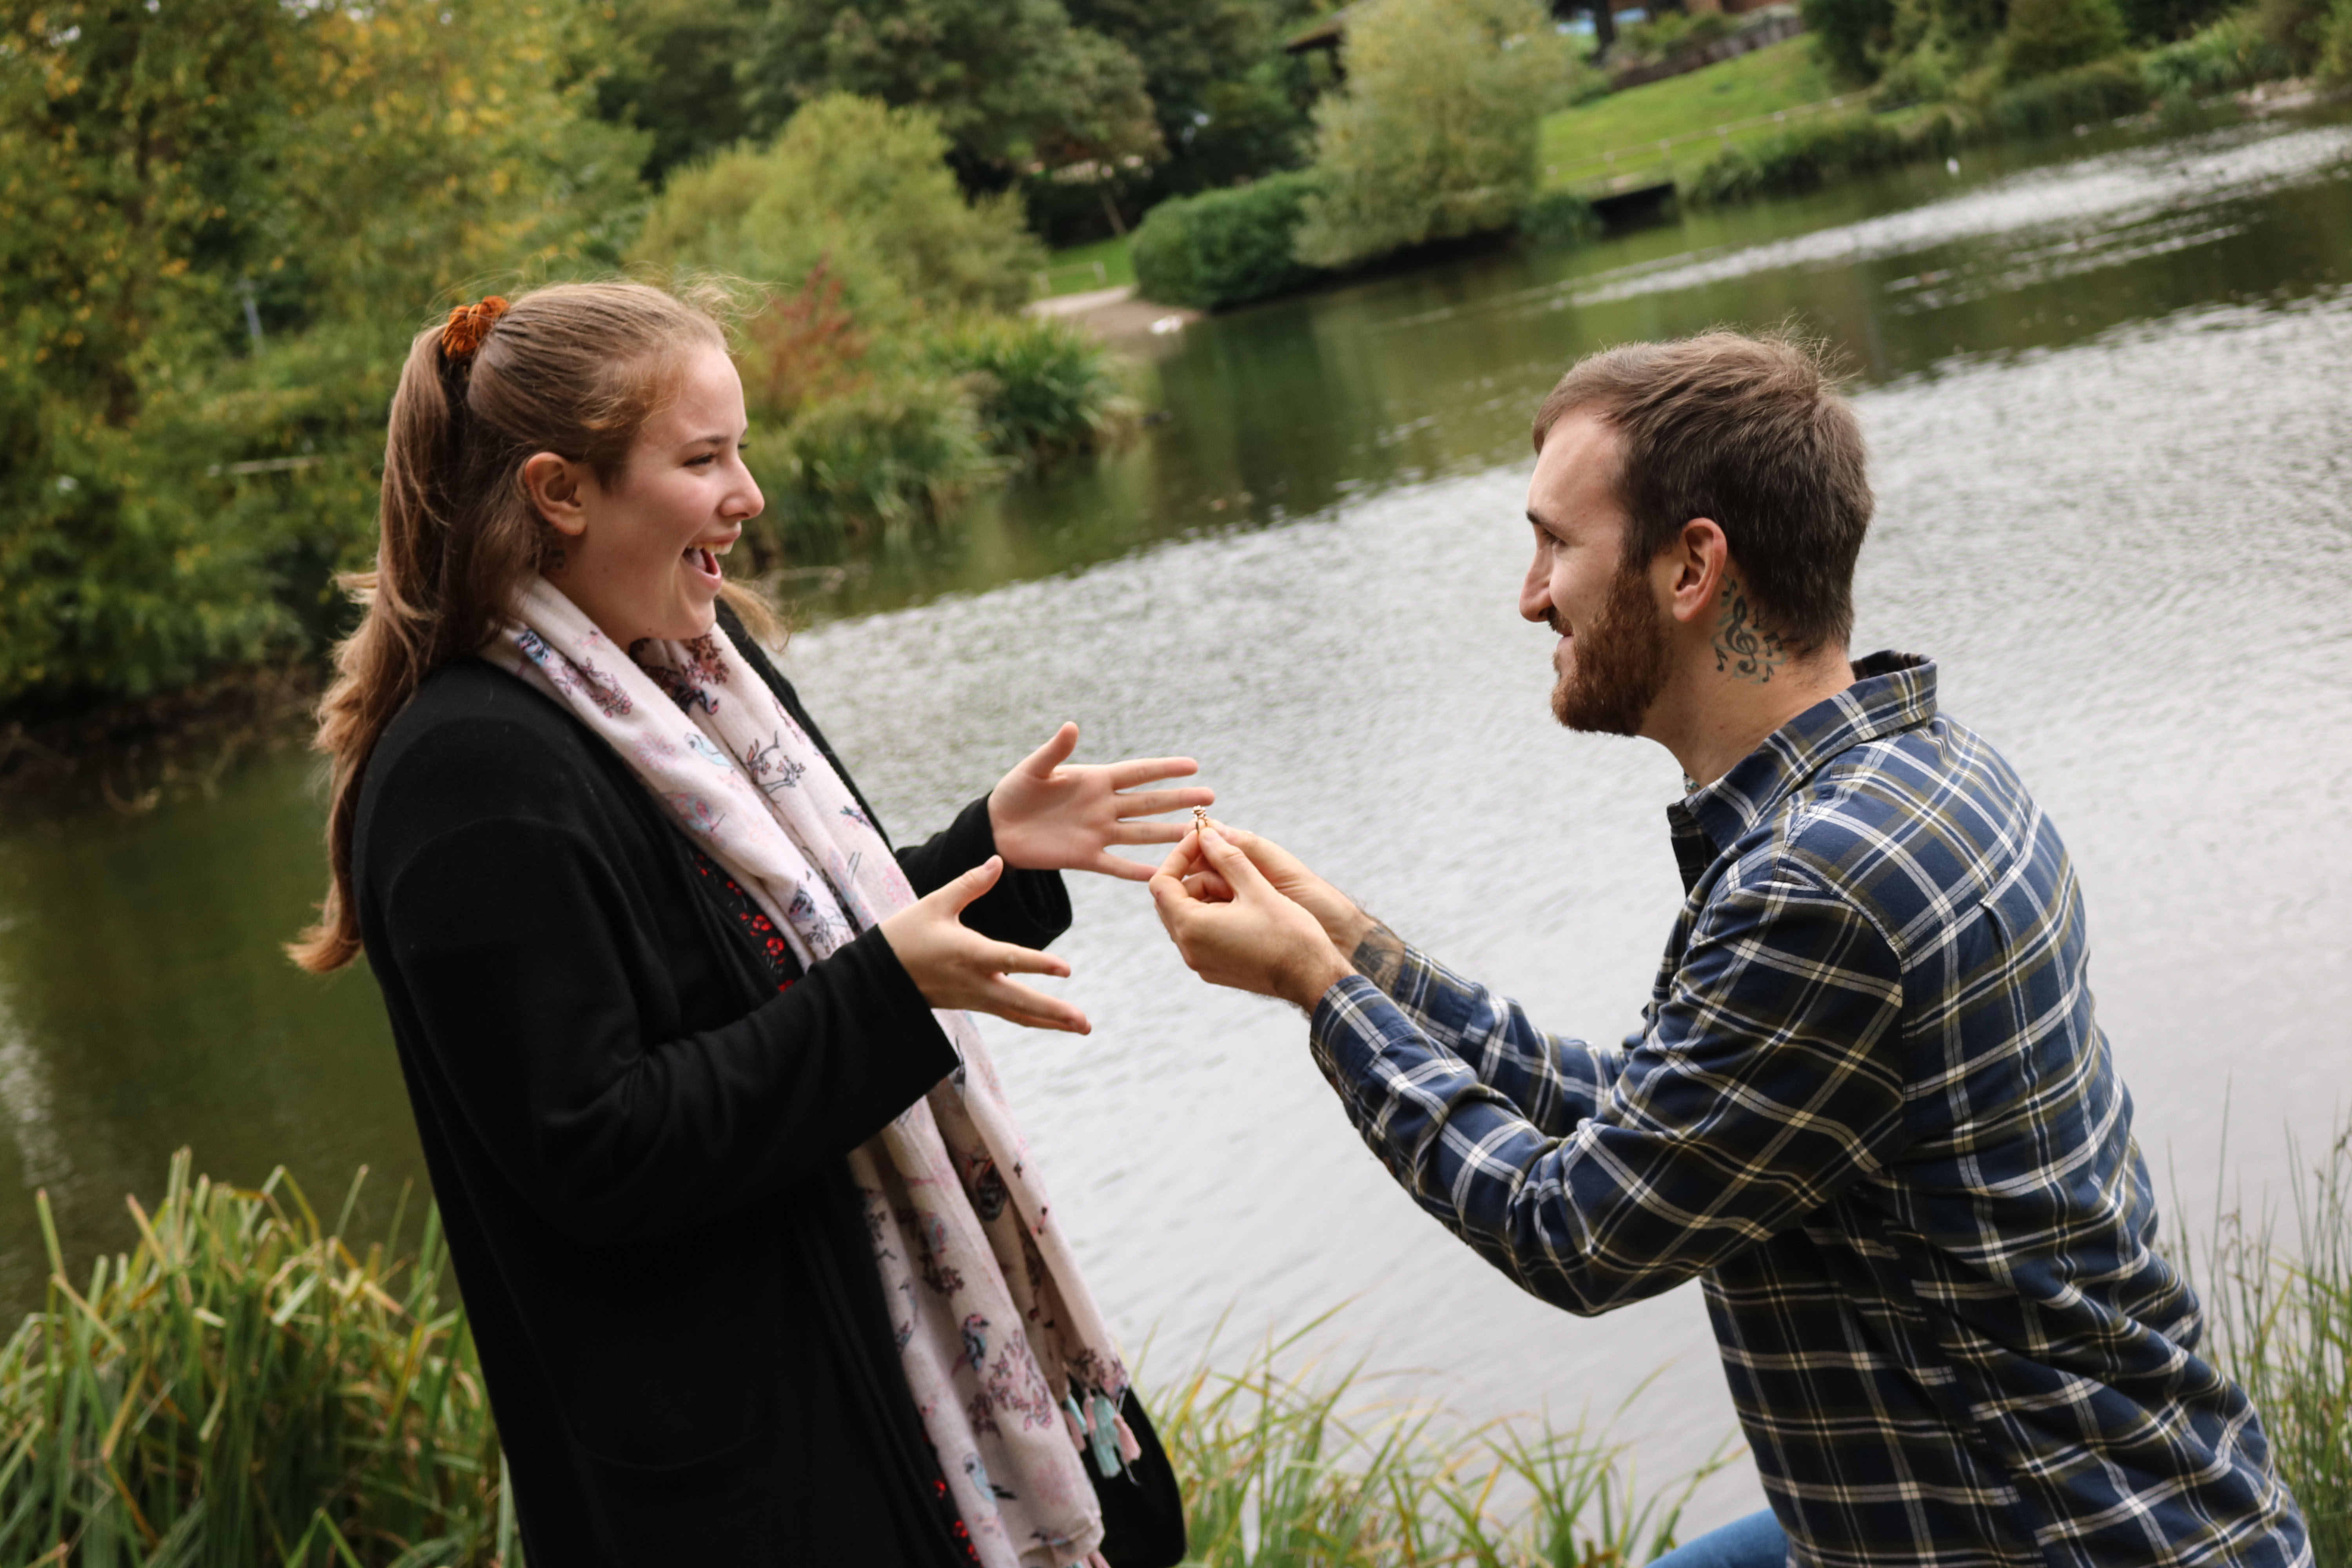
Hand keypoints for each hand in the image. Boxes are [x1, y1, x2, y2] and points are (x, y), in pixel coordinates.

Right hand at [880, 857, 1089, 1033]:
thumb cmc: (905, 934)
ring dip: (1050, 1022)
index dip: (1038, 964)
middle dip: (1054, 1013)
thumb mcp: (935, 903)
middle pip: (1020, 1002)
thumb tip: (998, 860)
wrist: (876, 975)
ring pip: (1017, 1014)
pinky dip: (1032, 1019)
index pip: (1008, 959)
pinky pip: (1008, 1014)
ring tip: (1082, 1027)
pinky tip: (1053, 1022)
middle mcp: (974, 981)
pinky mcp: (971, 1003)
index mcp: (967, 953)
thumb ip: (970, 884)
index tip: (1066, 970)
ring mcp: (973, 997)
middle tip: (1085, 1023)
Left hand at [988, 722, 1212, 882]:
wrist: (998, 828)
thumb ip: (1055, 751)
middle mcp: (1103, 806)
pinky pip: (1116, 864)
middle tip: (1209, 798)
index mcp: (1095, 780)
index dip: (1164, 768)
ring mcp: (1097, 832)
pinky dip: (1136, 870)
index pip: (1137, 772)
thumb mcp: (1034, 769)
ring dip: (1167, 833)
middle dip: (1178, 799)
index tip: (1193, 765)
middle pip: (1149, 802)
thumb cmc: (1015, 792)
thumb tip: (1071, 726)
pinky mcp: (1085, 856)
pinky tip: (1158, 873)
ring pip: (1140, 833)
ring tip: (1194, 833)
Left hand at [1177, 821, 1374, 959]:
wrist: (1311, 977)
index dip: (1178, 856)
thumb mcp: (1256, 886)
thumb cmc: (1288, 932)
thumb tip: (1205, 833)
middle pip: (1171, 900)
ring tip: (1243, 890)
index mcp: (1191, 927)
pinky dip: (1214, 915)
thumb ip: (1226, 857)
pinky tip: (1244, 909)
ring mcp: (1200, 963)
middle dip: (1195, 876)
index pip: (1161, 883)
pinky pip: (1200, 935)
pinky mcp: (1214, 970)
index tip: (1203, 842)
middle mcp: (1188, 949)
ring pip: (1188, 917)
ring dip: (1207, 895)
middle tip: (1229, 866)